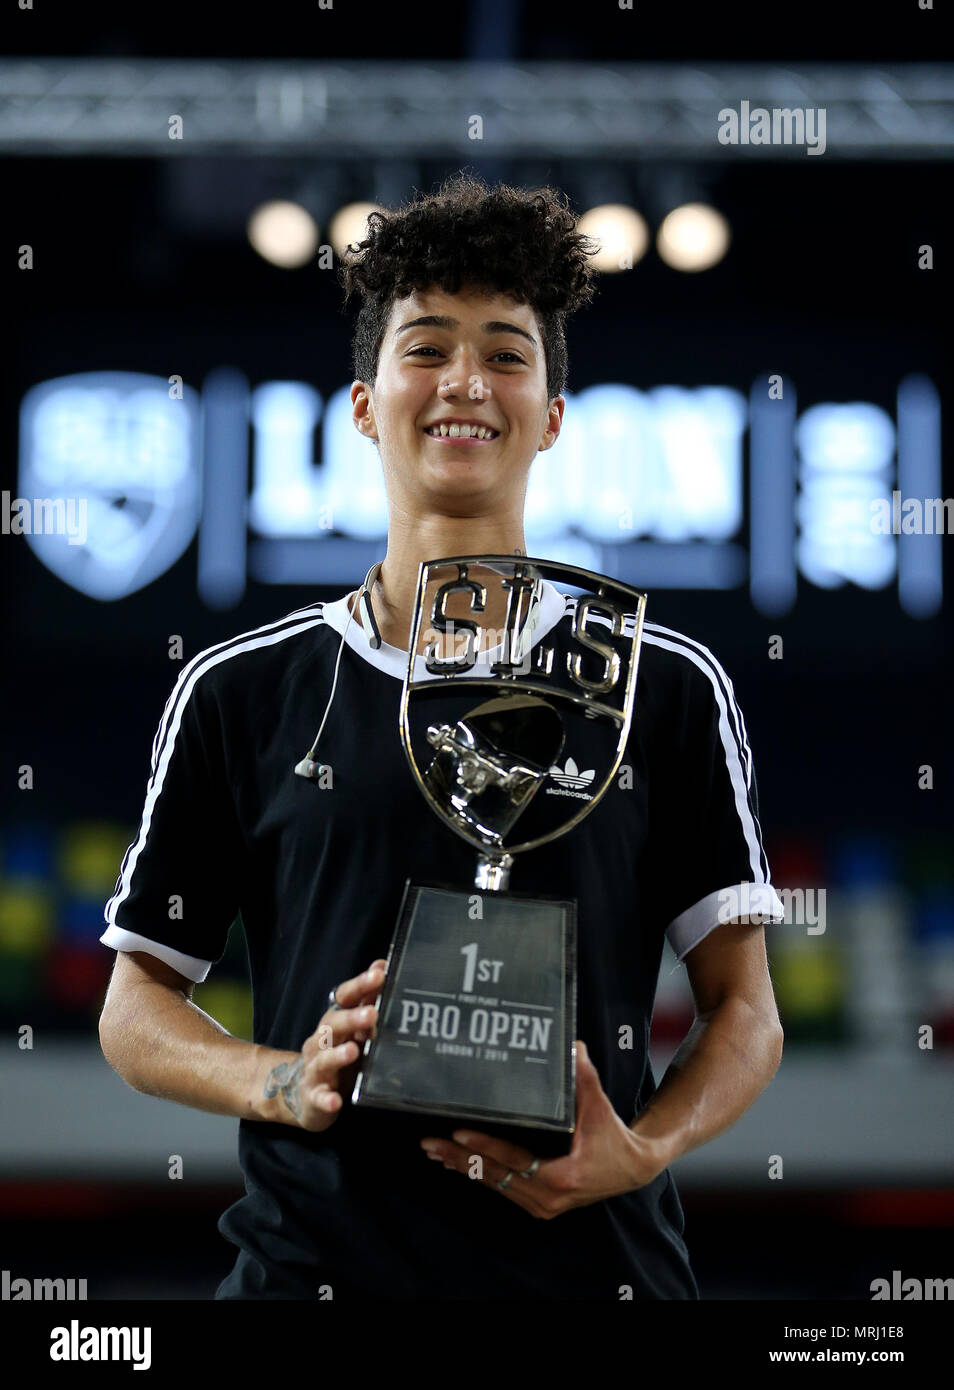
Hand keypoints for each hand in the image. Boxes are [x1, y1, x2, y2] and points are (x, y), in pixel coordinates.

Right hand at [264, 959, 386, 1130]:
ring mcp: (314, 1069)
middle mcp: (320, 1042)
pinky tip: (335, 1101)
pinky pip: (318, 1098)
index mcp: (333, 1022)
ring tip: (354, 1051)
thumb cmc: (336, 1056)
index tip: (379, 974)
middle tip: (372, 1013)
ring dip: (338, 1055)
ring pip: (323, 1059)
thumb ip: (367, 1002)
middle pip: (332, 1025)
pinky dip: (326, 1099)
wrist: (301, 1094)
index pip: (344, 998)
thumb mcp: (353, 1030)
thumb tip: (382, 967)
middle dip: (351, 1018)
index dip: (360, 985)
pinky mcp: (312, 1097)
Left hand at [419, 1040, 662, 1218]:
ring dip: (465, 1167)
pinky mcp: (538, 1204)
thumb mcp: (600, 1107)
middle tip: (430, 1143)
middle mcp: (548, 1198)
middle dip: (461, 1158)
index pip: (514, 1158)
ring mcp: (542, 1205)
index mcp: (562, 1177)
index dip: (485, 1145)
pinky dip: (480, 1174)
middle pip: (496, 1175)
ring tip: (435, 1152)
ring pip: (495, 1184)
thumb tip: (572, 1046)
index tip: (459, 1131)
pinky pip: (502, 1188)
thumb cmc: (613, 1137)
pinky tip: (457, 1163)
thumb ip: (585, 1077)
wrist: (631, 1168)